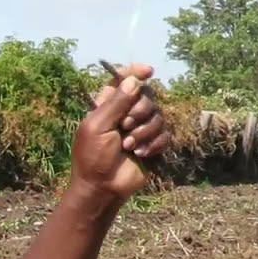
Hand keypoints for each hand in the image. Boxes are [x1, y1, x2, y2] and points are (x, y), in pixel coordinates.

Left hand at [69, 63, 170, 202]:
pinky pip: (164, 134)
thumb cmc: (93, 157)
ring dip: (144, 131)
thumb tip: (133, 80)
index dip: (135, 72)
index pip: (123, 81)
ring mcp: (140, 129)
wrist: (103, 187)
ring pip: (157, 116)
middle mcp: (126, 114)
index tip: (148, 71)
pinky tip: (140, 154)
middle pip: (146, 97)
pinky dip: (153, 144)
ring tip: (128, 147)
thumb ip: (116, 102)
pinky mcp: (152, 145)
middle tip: (125, 126)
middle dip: (139, 111)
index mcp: (107, 106)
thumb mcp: (98, 126)